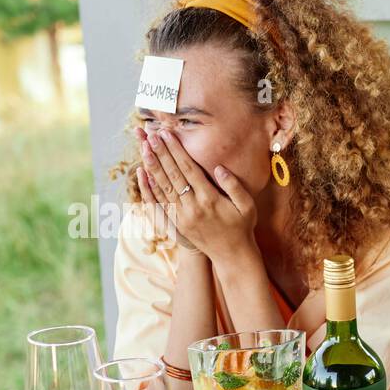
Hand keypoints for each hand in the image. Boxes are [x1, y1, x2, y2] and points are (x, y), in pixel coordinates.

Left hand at [137, 127, 257, 259]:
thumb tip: (219, 168)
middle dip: (160, 153)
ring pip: (163, 187)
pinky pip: (158, 204)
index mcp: (210, 199)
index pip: (188, 169)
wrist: (232, 255)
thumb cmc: (242, 227)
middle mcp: (193, 207)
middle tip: (149, 135)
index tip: (166, 134)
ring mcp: (182, 217)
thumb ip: (234, 186)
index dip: (176, 151)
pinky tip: (142, 175)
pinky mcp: (176, 224)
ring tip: (143, 148)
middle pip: (172, 175)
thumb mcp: (247, 206)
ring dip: (152, 167)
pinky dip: (149, 189)